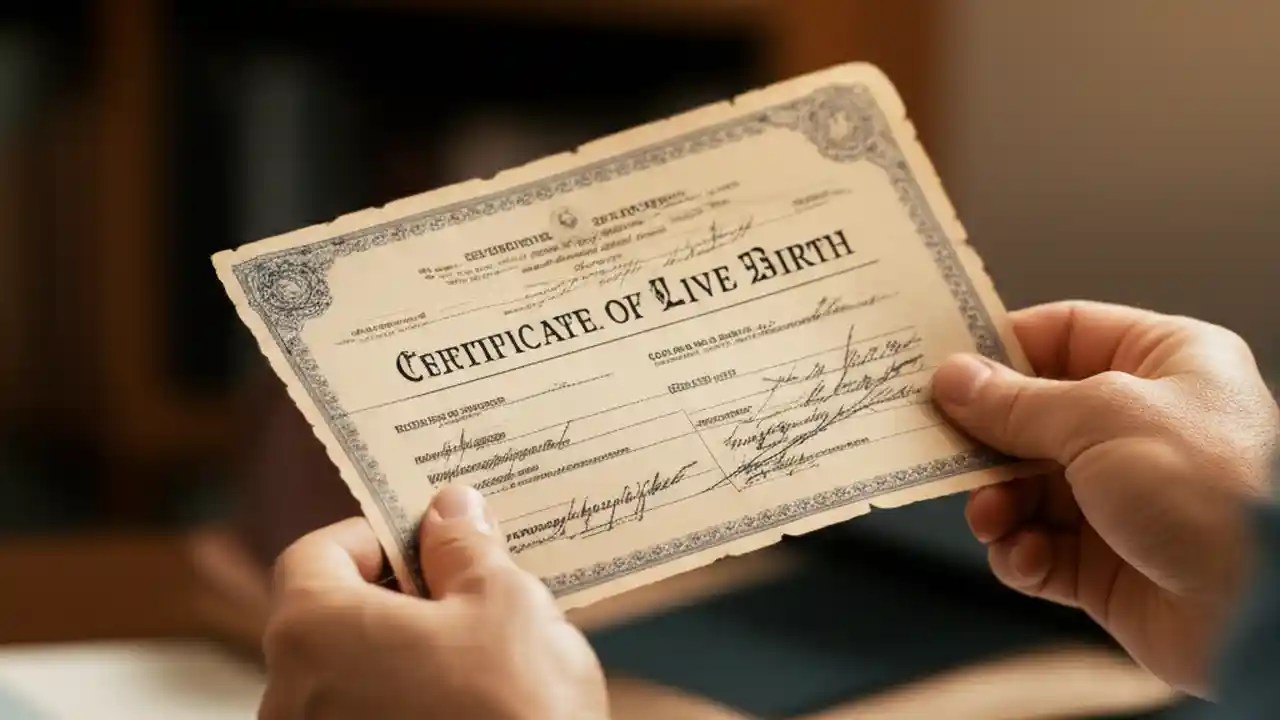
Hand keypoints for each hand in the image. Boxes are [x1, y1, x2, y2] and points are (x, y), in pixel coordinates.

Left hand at [259, 485, 608, 718]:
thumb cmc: (515, 706)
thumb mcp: (502, 601)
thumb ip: (464, 546)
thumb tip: (451, 510)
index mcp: (312, 632)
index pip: (313, 556)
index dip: (372, 536)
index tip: (427, 539)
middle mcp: (290, 697)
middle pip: (327, 618)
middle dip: (394, 596)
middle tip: (463, 587)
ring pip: (347, 676)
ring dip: (400, 653)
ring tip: (475, 650)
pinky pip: (364, 717)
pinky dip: (402, 701)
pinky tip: (464, 701)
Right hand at [932, 301, 1277, 694]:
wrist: (1262, 609)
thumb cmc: (1214, 492)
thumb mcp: (1102, 419)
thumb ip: (1017, 402)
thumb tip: (954, 379)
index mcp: (1164, 363)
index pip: (1065, 334)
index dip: (1001, 350)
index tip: (943, 369)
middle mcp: (1144, 425)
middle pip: (1033, 416)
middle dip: (988, 439)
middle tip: (941, 448)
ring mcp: (1125, 497)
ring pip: (1027, 487)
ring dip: (998, 502)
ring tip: (992, 516)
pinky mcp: (1110, 562)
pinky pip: (1040, 548)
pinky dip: (1022, 553)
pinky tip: (1027, 556)